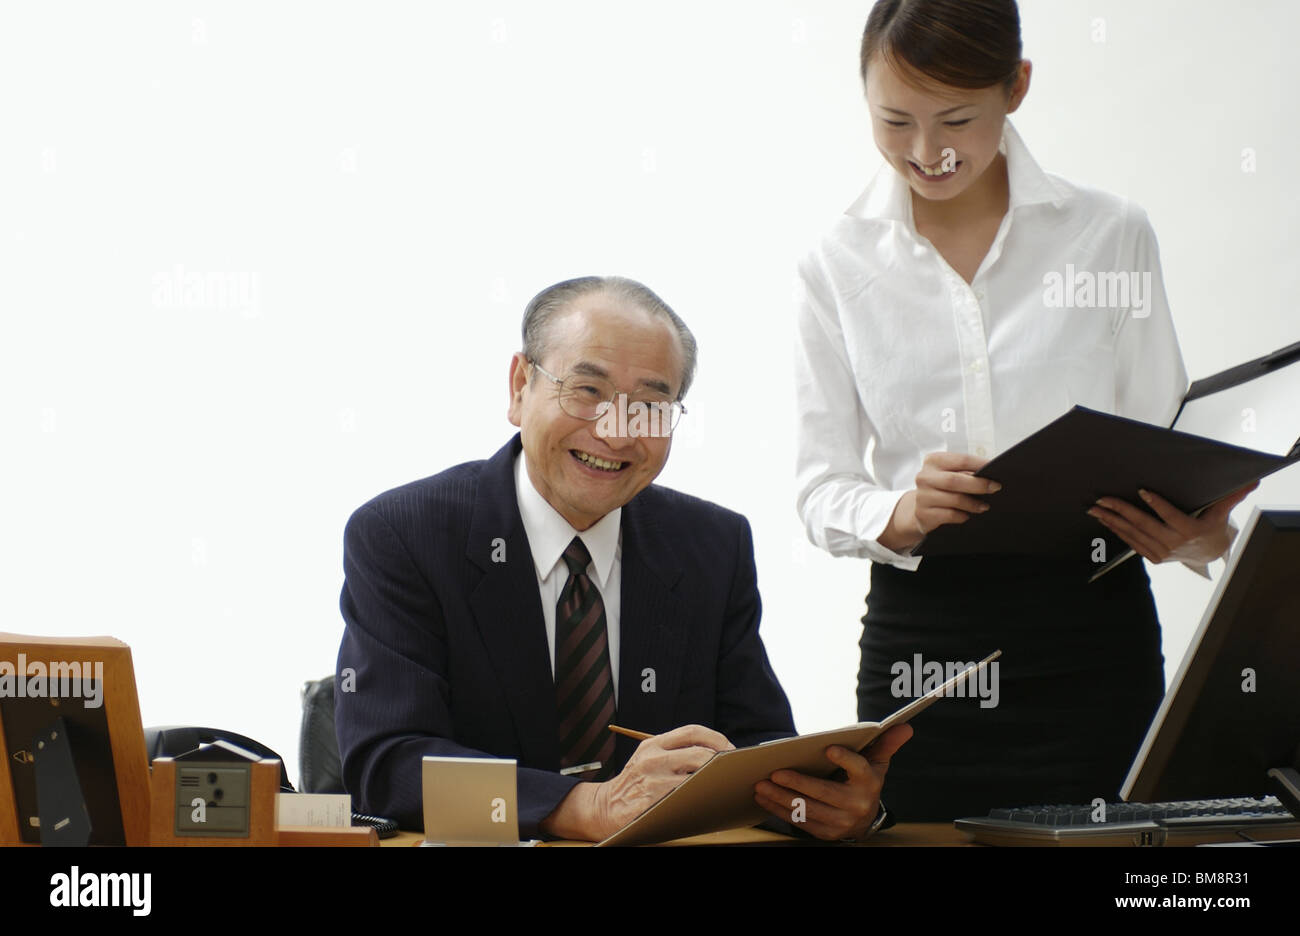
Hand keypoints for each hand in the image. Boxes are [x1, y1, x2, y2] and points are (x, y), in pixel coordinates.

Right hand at [540, 724, 732, 840]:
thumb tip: (717, 754)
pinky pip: (687, 801)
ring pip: (697, 778)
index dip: (717, 739)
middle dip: (723, 763)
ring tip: (726, 787)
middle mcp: (652, 759)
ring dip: (716, 784)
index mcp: (653, 744)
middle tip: (734, 772)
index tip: (732, 750)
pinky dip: (702, 802)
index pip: (692, 731)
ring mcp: (652, 782)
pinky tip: (709, 805)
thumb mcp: (647, 758)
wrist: (604, 808)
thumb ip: (674, 752)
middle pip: (701, 754)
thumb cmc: (634, 784)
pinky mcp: (652, 804)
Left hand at [752, 723, 912, 840]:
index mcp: (869, 782)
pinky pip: (799, 822)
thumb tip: (905, 726)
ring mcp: (841, 822)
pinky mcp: (825, 833)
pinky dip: (779, 810)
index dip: (846, 759)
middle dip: (798, 783)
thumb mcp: (876, 763)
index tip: (829, 748)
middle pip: (824, 793)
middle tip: (775, 772)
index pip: (859, 769)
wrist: (864, 819)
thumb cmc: (865, 782)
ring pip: (808, 809)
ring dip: (781, 798)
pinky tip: (765, 798)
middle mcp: (857, 805)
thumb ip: (886, 743)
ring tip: (761, 785)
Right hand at [879, 452, 1000, 551]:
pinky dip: (962, 515)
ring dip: (973, 504)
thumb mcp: (948, 473)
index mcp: (933, 461)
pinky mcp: (923, 513)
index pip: (960, 459)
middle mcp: (924, 477)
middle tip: (994, 488)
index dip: (980, 464)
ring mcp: (922, 496)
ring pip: (954, 499)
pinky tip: (967, 515)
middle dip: (978, 485)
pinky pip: (949, 515)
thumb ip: (965, 471)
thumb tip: (990, 474)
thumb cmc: (939, 488)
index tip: (994, 470)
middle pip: (955, 480)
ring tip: (984, 506)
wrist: (918, 508)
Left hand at [1087, 481, 1256, 565]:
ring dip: (1112, 520)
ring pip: (1133, 534)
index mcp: (1190, 531)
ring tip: (1096, 509)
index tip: (1142, 491)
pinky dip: (1117, 531)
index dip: (1156, 504)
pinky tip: (1105, 521)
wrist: (1209, 554)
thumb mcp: (1222, 513)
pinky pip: (1131, 543)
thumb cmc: (1213, 528)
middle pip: (1144, 524)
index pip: (1170, 515)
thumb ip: (1231, 497)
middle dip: (1120, 510)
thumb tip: (1252, 481)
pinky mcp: (1153, 557)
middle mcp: (1173, 543)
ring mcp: (1161, 552)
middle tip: (1102, 499)